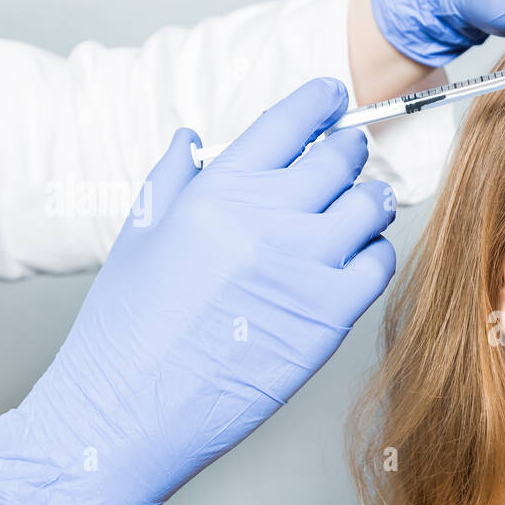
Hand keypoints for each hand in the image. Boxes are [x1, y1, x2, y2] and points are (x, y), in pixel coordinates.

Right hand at [0, 79, 396, 504]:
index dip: (319, 102)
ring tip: (357, 208)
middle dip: (347, 153)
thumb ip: (172, 177)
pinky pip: (378, 263)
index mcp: (219, 188)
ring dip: (368, 200)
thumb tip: (191, 136)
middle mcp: (268, 217)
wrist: (131, 408)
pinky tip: (355, 261)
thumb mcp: (139, 234)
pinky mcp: (329, 314)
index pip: (288, 122)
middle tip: (347, 159)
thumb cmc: (126, 328)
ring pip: (369, 205)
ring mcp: (305, 264)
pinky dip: (374, 254)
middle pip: (339, 158)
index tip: (332, 97)